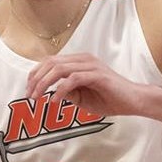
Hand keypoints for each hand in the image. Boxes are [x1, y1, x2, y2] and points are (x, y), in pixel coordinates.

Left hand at [25, 53, 152, 120]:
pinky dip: (60, 90)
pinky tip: (54, 101)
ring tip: (37, 98)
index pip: (51, 61)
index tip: (28, 90)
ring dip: (44, 84)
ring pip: (59, 69)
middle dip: (36, 79)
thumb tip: (50, 92)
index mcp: (79, 62)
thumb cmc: (110, 99)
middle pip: (51, 63)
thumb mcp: (82, 98)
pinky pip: (73, 79)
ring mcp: (91, 65)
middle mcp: (83, 59)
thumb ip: (67, 93)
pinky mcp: (97, 75)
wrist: (133, 101)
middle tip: (29, 96)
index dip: (36, 74)